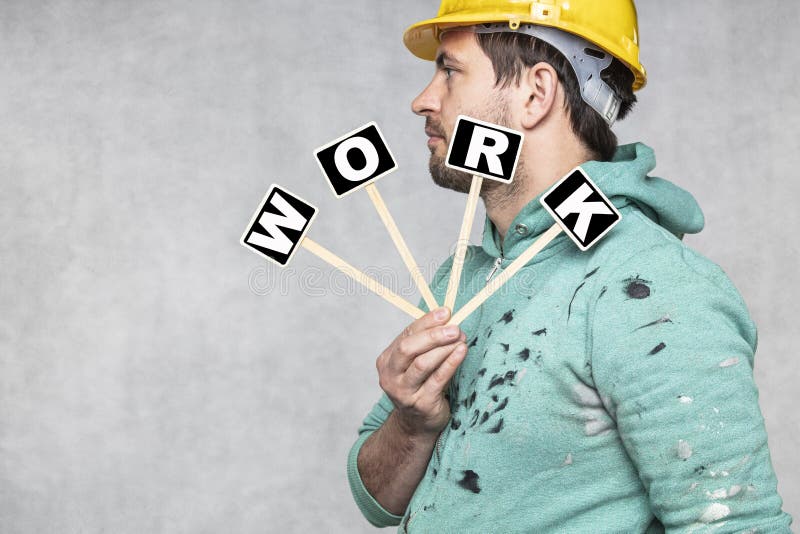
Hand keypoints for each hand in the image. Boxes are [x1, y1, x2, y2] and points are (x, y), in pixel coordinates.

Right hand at [376, 307, 466, 437]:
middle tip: (454, 328)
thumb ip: (425, 342)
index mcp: (387, 360)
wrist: (417, 424)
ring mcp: (404, 392)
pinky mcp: (421, 404)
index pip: (406, 334)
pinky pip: (438, 379)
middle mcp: (390, 376)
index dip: (426, 322)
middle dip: (433, 335)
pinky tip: (462, 352)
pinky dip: (451, 363)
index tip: (446, 312)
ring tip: (461, 338)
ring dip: (443, 348)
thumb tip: (448, 318)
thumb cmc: (420, 385)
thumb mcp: (415, 363)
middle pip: (408, 349)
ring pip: (422, 364)